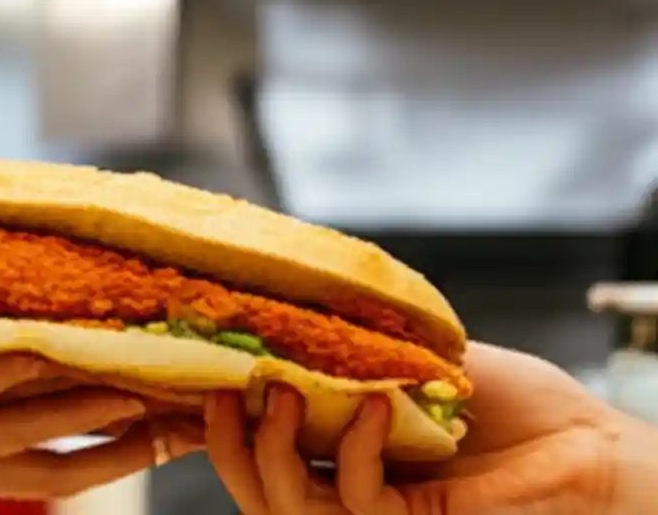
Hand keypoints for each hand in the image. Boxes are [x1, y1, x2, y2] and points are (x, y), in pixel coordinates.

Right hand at [206, 342, 657, 514]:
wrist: (593, 449)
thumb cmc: (519, 407)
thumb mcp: (421, 358)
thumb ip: (359, 344)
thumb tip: (292, 301)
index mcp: (341, 453)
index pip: (261, 451)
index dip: (222, 427)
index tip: (202, 377)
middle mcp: (347, 492)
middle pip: (258, 493)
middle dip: (227, 449)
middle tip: (220, 393)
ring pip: (287, 509)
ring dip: (269, 453)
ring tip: (280, 392)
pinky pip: (355, 500)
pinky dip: (354, 451)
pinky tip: (375, 405)